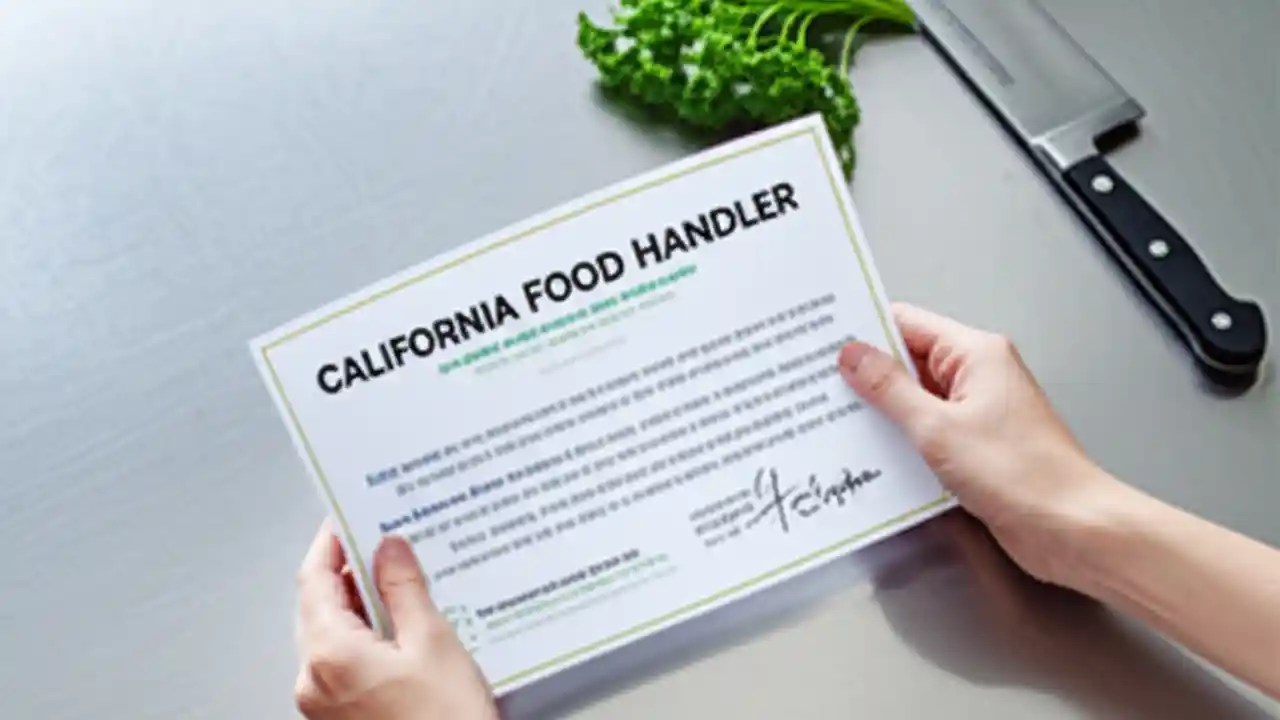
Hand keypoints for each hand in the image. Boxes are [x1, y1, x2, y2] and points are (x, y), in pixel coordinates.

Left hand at [293, 522, 497, 719]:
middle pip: (317, 606)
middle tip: (378, 540)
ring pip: (329, 635)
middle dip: (345, 570)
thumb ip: (404, 588)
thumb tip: (388, 546)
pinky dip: (362, 635)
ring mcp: (322, 704)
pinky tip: (396, 625)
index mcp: (329, 654)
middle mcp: (313, 680)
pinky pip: (341, 661)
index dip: (330, 543)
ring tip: (395, 578)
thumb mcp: (433, 642)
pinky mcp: (340, 718)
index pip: (314, 580)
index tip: (348, 517)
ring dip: (356, 603)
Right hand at [837, 303, 1124, 587]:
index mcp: (976, 353)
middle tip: (818, 386)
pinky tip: (873, 454)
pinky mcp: (977, 445)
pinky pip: (928, 430)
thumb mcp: (938, 428)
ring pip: (916, 399)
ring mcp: (979, 411)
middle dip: (865, 375)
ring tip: (836, 421)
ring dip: (882, 412)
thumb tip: (853, 355)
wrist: (1072, 529)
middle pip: (908, 360)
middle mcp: (979, 375)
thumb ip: (889, 390)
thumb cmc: (1023, 474)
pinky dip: (902, 439)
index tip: (823, 343)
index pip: (906, 323)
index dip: (863, 331)